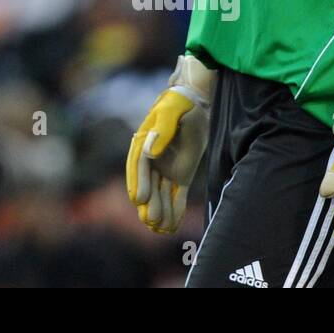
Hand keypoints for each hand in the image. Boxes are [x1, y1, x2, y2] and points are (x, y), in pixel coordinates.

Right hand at [126, 54, 216, 232]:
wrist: (194, 103)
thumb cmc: (179, 104)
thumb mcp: (171, 111)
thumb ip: (162, 129)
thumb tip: (150, 153)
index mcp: (144, 141)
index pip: (139, 164)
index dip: (139, 182)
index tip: (140, 199)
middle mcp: (151, 159)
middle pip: (148, 183)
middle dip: (149, 203)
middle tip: (150, 221)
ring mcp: (165, 168)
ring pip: (161, 193)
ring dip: (161, 210)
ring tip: (160, 230)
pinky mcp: (180, 174)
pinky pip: (176, 194)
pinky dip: (175, 210)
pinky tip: (173, 226)